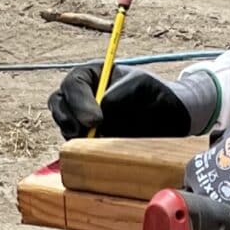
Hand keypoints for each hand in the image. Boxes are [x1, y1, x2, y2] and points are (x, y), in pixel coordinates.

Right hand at [46, 66, 216, 140]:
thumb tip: (100, 111)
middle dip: (70, 119)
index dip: (79, 102)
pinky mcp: (86, 140)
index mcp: (90, 75)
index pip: (73, 84)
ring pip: (65, 127)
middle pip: (59, 105)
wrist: (170, 118)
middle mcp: (80, 96)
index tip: (96, 120)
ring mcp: (80, 119)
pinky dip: (84, 150)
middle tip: (88, 132)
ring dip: (76, 136)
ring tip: (97, 143)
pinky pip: (76, 146)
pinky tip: (99, 154)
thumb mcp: (141, 86)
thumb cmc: (156, 94)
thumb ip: (119, 95)